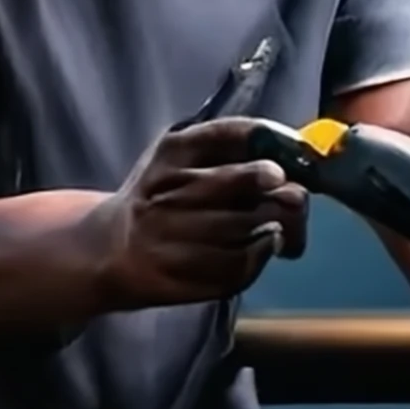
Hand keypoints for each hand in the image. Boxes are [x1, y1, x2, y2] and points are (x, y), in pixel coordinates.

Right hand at [94, 117, 308, 309]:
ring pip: (240, 227)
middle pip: (236, 183)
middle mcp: (166, 190)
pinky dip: (260, 255)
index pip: (226, 134)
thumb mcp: (184, 160)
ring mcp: (168, 235)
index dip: (269, 140)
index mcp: (172, 152)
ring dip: (272, 224)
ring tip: (280, 222)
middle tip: (294, 194)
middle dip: (275, 188)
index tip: (297, 151)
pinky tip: (264, 245)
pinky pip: (235, 266)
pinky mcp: (175, 274)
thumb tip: (297, 156)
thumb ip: (231, 152)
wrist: (112, 247)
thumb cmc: (163, 196)